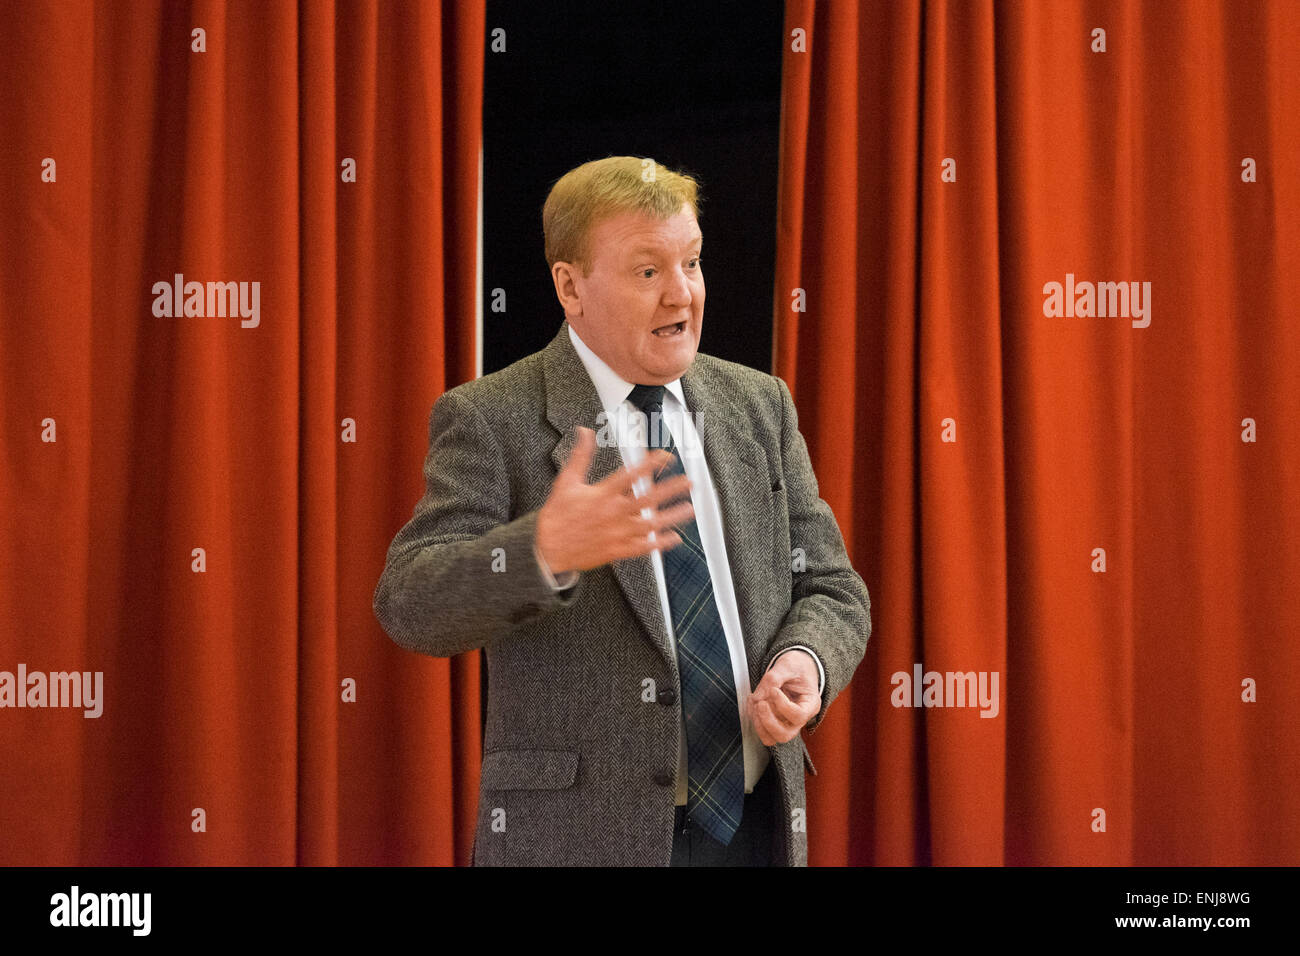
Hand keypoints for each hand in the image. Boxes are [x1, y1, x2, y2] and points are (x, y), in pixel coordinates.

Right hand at [536, 426, 694, 574]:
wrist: (547, 549)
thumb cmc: (557, 515)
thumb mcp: (567, 481)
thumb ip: (580, 455)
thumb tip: (584, 431)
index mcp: (602, 494)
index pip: (630, 475)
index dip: (650, 464)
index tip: (667, 456)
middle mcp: (613, 513)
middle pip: (648, 499)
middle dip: (671, 489)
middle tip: (690, 481)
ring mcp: (616, 533)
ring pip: (651, 524)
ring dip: (672, 516)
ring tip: (690, 508)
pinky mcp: (617, 550)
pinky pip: (643, 547)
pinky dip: (660, 543)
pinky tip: (674, 538)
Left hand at [748, 651, 820, 744]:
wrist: (798, 666)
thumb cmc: (798, 666)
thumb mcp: (788, 665)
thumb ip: (773, 679)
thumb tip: (758, 697)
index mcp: (810, 704)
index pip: (798, 715)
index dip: (783, 705)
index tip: (774, 690)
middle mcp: (800, 718)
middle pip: (784, 735)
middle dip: (768, 721)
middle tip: (760, 703)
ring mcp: (787, 722)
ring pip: (771, 737)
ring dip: (759, 723)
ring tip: (755, 702)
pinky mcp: (775, 720)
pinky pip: (762, 730)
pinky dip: (754, 718)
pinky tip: (753, 702)